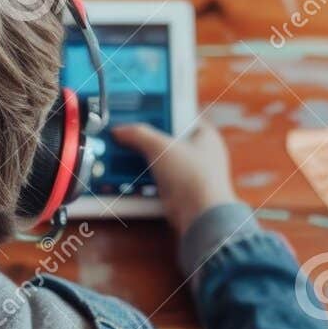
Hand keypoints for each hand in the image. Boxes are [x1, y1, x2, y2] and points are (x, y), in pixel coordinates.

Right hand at [112, 121, 237, 235]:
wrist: (200, 215)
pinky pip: (160, 183)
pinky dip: (147, 181)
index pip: (183, 117)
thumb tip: (120, 130)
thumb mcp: (160, 146)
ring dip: (145, 163)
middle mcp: (203, 155)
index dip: (163, 114)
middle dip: (149, 141)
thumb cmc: (191, 175)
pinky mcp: (183, 195)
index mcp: (206, 136)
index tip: (143, 113)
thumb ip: (138, 134)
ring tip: (124, 156)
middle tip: (128, 135)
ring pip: (163, 164)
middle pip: (169, 141)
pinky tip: (131, 178)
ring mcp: (193, 176)